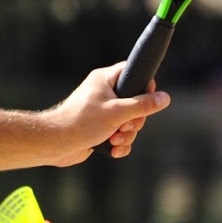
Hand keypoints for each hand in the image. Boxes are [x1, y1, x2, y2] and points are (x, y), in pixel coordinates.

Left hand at [48, 64, 171, 163]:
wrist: (56, 144)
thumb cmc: (82, 122)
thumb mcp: (117, 112)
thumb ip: (142, 105)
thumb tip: (165, 98)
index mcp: (105, 80)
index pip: (132, 73)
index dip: (144, 86)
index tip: (147, 101)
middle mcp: (104, 94)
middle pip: (135, 102)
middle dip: (134, 120)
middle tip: (124, 126)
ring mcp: (102, 112)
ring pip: (129, 122)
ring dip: (127, 134)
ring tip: (114, 139)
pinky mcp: (100, 129)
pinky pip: (120, 135)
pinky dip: (120, 143)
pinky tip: (113, 149)